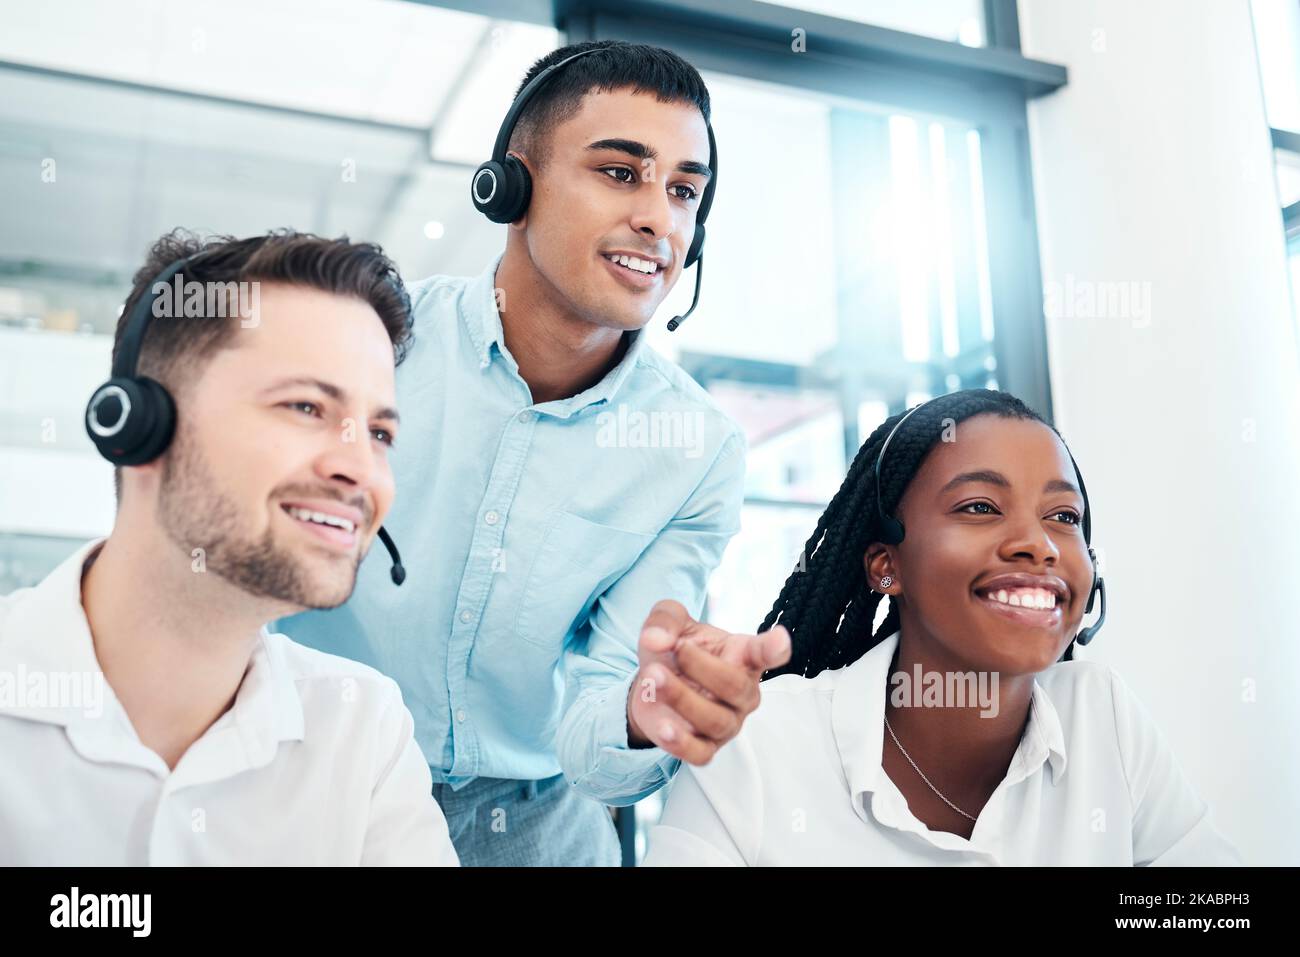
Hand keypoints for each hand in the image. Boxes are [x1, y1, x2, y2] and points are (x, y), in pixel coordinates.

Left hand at [626, 599, 790, 764]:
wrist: (652, 683)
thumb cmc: (674, 649)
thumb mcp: (668, 620)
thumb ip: (665, 620)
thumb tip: (657, 639)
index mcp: (743, 655)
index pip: (765, 652)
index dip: (773, 648)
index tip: (778, 640)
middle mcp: (742, 692)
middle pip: (735, 686)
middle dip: (701, 667)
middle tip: (676, 648)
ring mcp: (728, 722)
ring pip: (715, 720)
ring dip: (682, 698)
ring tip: (655, 678)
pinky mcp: (706, 746)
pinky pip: (701, 754)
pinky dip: (683, 743)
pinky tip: (664, 727)